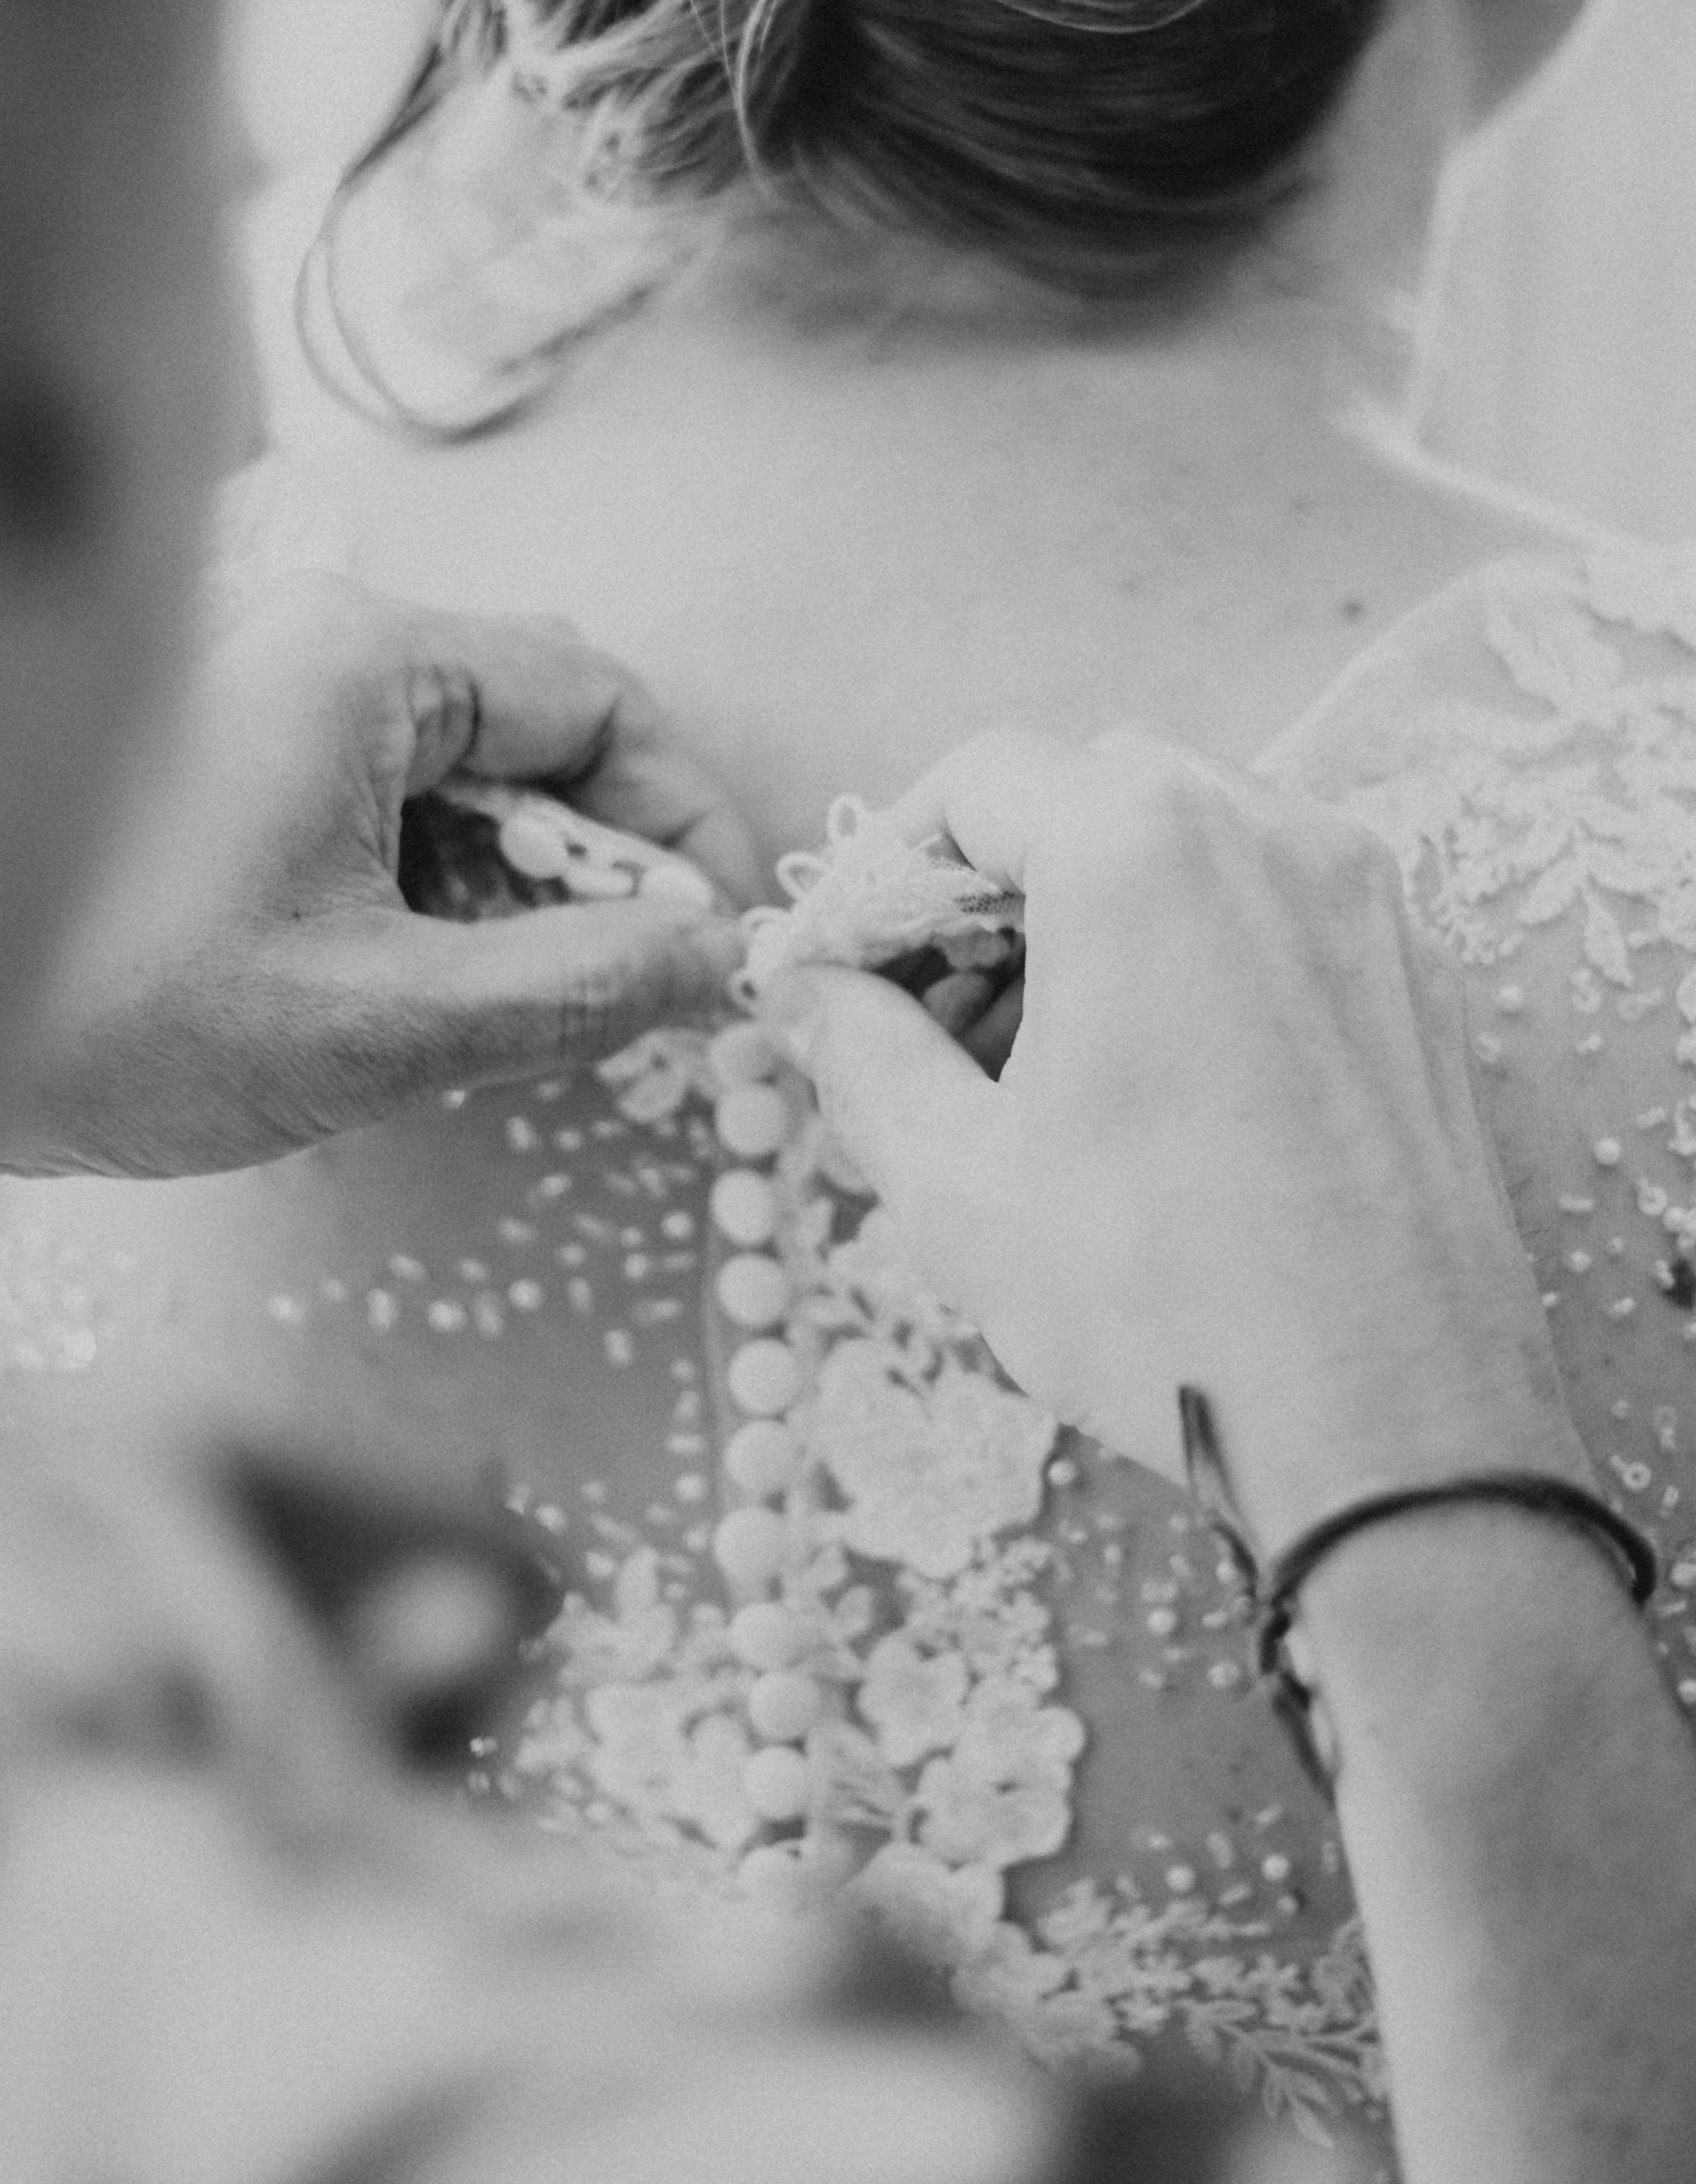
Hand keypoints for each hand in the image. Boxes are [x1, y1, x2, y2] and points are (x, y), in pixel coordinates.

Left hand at [0, 575, 751, 1178]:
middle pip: (537, 727)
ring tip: (507, 1004)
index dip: (684, 824)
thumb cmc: (117, 1014)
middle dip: (601, 866)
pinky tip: (421, 981)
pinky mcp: (235, 757)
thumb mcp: (382, 1021)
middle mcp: (322, 646)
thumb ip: (572, 989)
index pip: (599, 701)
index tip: (721, 939)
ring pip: (463, 772)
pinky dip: (435, 886)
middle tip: (629, 990)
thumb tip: (712, 962)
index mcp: (367, 661)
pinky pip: (386, 797)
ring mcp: (270, 695)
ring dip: (515, 886)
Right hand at [758, 729, 1588, 1556]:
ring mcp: (1366, 907)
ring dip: (1088, 923)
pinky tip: (1147, 1086)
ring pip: (1190, 850)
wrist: (1398, 1439)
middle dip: (987, 890)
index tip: (844, 963)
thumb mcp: (957, 1182)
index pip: (975, 780)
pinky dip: (1190, 957)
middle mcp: (1274, 837)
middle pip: (1087, 796)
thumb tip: (799, 991)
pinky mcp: (1420, 985)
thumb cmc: (1163, 1303)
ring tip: (1029, 1066)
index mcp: (1145, 851)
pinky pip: (1275, 917)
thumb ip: (857, 1051)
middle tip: (928, 1014)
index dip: (886, 867)